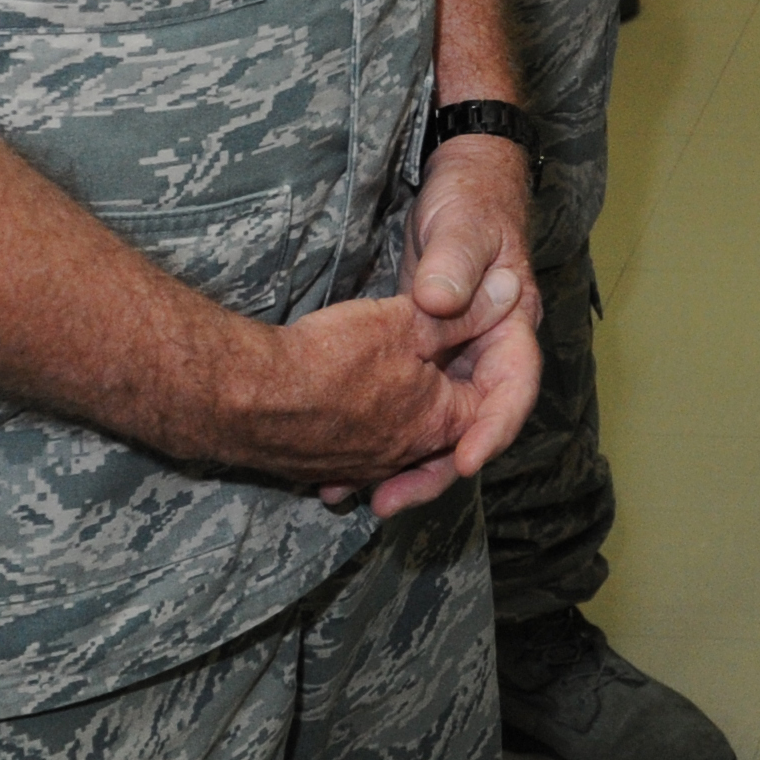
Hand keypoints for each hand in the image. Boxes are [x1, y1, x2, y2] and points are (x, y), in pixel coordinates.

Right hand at [199, 293, 490, 497]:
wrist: (248, 397)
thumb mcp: (409, 321)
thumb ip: (464, 312)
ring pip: (392, 446)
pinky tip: (345, 418)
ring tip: (394, 398)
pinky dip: (357, 436)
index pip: (486, 406)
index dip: (491, 372)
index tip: (482, 343)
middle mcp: (401, 455)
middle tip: (442, 373)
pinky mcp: (317, 468)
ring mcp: (357, 467)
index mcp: (437, 422)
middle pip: (440, 433)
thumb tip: (511, 291)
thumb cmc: (332, 356)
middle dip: (448, 400)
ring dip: (398, 424)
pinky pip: (350, 456)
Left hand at [361, 135, 541, 515]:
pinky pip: (415, 408)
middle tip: (392, 500)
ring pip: (442, 426)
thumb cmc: (471, 199)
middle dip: (438, 468)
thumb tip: (440, 303)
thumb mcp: (464, 226)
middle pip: (474, 425)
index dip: (492, 431)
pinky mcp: (428, 356)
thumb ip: (455, 263)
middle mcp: (489, 352)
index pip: (512, 391)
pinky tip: (350, 464)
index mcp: (512, 327)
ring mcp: (459, 357)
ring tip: (364, 499)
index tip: (467, 461)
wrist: (461, 181)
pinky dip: (389, 440)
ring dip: (409, 465)